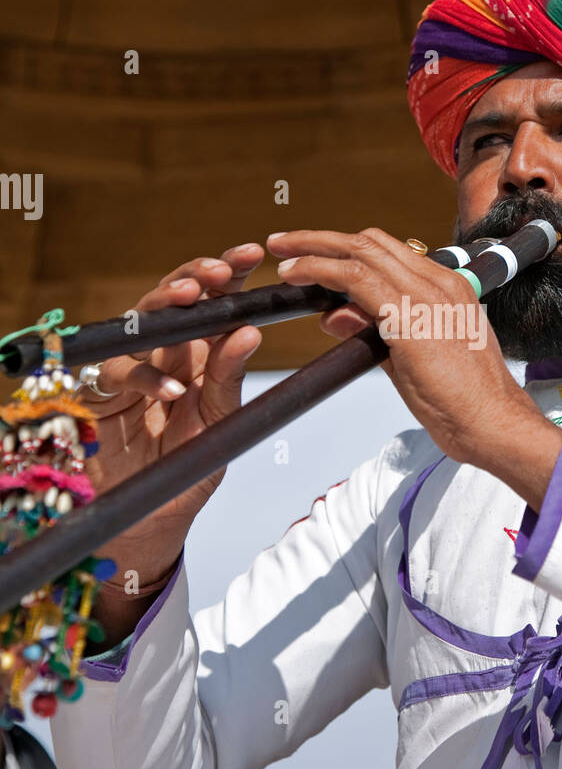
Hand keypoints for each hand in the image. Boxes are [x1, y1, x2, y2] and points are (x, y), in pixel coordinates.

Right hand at [77, 244, 264, 588]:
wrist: (159, 513)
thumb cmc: (192, 462)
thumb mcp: (221, 420)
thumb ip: (230, 378)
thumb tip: (250, 332)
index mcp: (198, 349)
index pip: (212, 300)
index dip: (227, 273)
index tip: (250, 255)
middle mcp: (163, 350)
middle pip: (173, 298)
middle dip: (194, 276)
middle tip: (218, 271)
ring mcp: (130, 367)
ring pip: (140, 321)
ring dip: (166, 305)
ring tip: (193, 297)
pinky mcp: (102, 394)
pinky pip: (119, 373)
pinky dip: (146, 379)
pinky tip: (173, 389)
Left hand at [266, 226, 545, 469]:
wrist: (494, 424)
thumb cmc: (463, 403)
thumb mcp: (411, 360)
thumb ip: (376, 333)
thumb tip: (335, 316)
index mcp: (447, 288)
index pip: (391, 251)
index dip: (347, 247)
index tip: (316, 253)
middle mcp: (439, 282)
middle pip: (371, 242)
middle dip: (322, 238)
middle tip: (284, 242)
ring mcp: (426, 296)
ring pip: (360, 252)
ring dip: (314, 248)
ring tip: (281, 253)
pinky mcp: (410, 317)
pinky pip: (355, 280)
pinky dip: (320, 271)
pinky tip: (295, 276)